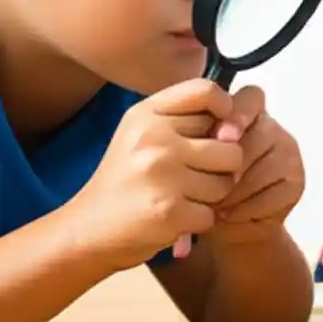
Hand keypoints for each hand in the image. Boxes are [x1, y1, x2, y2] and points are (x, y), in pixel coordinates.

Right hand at [64, 79, 243, 271]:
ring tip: (181, 197)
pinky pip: (212, 213)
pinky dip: (198, 221)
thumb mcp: (142, 135)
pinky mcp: (170, 210)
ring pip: (226, 181)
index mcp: (147, 114)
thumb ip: (186, 121)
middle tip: (191, 178)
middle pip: (230, 145)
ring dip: (211, 197)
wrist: (86, 230)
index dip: (224, 108)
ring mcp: (162, 174)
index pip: (206, 91)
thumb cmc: (125, 182)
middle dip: (220, 168)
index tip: (219, 130)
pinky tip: (174, 218)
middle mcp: (153, 138)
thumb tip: (236, 126)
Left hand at [212, 86, 304, 246]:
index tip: (221, 135)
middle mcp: (271, 128)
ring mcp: (288, 154)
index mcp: (245, 113)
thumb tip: (220, 140)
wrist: (223, 223)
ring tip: (215, 203)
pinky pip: (271, 194)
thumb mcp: (195, 157)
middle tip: (205, 185)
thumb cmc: (203, 184)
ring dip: (235, 192)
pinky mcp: (296, 182)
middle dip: (228, 166)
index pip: (251, 98)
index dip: (239, 113)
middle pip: (258, 137)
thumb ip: (203, 139)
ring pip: (264, 168)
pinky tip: (232, 213)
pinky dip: (247, 208)